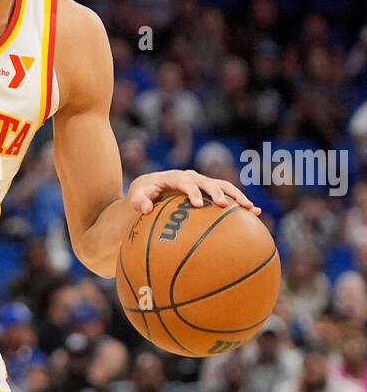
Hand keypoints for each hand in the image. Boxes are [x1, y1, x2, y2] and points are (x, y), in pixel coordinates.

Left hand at [128, 169, 260, 217]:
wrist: (150, 188)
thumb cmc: (142, 194)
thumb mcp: (135, 196)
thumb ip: (139, 201)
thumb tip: (146, 208)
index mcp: (175, 177)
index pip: (186, 182)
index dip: (193, 192)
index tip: (198, 205)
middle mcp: (192, 177)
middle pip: (208, 182)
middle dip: (218, 192)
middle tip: (225, 205)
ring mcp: (203, 184)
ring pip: (224, 187)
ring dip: (237, 197)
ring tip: (250, 209)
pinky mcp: (210, 192)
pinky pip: (228, 196)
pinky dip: (240, 203)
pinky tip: (256, 214)